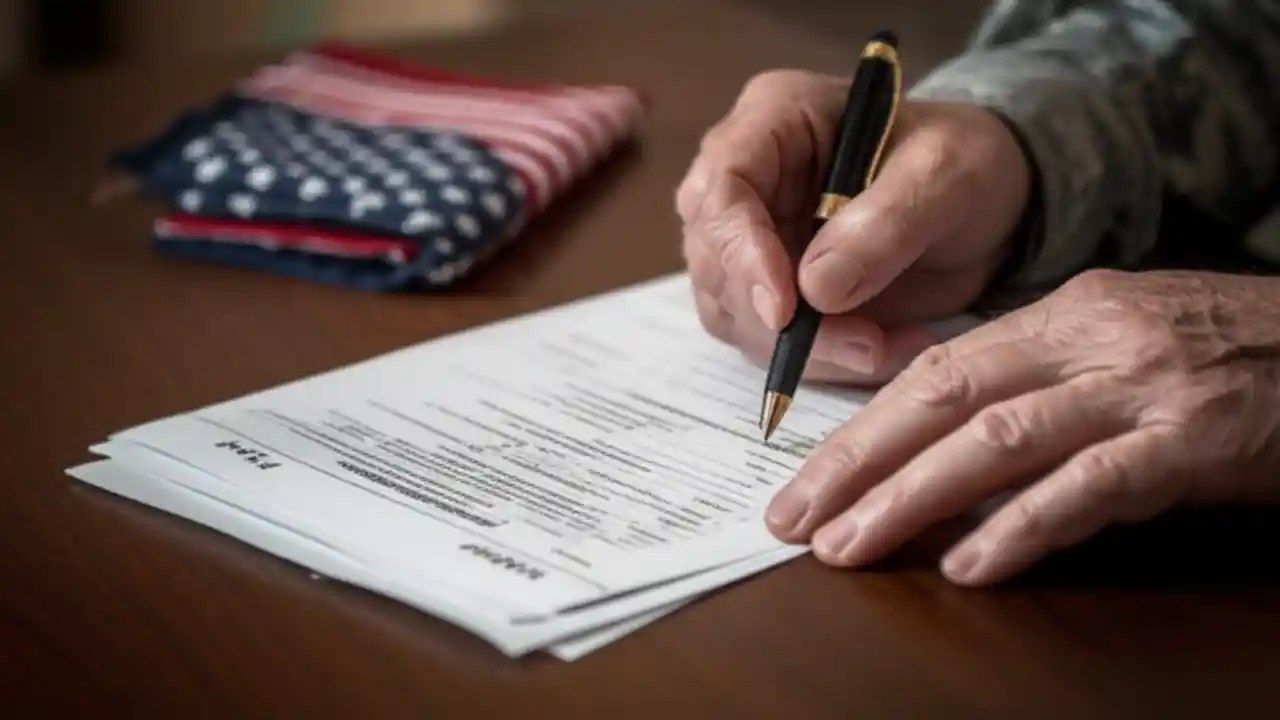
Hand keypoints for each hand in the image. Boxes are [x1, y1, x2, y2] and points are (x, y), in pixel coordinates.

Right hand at [677, 70, 1031, 382]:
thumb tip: (814, 290)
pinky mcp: (764, 290)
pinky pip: (766, 342)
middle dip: (779, 319)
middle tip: (862, 345)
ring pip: (735, 312)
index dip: (741, 250)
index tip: (784, 311)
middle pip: (716, 258)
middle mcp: (745, 177)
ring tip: (885, 347)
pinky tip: (880, 348)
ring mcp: (748, 238)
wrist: (982, 206)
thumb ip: (885, 224)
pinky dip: (820, 361)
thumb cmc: (963, 164)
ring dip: (805, 350)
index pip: (721, 185)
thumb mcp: (947, 176)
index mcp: (775, 117)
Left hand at [766, 269, 1279, 584]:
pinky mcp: (1196, 439)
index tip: (805, 478)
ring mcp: (1144, 386)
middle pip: (943, 398)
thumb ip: (1041, 382)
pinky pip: (1092, 485)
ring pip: (998, 439)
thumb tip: (948, 441)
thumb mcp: (1127, 347)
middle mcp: (1093, 339)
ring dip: (911, 497)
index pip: (935, 371)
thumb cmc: (1238, 357)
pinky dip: (1022, 525)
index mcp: (1066, 314)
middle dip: (856, 463)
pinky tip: (969, 563)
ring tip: (851, 546)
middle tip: (795, 519)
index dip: (861, 428)